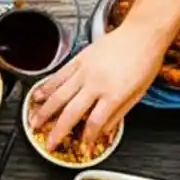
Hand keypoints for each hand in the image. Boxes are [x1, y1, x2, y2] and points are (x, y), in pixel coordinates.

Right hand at [29, 25, 163, 150]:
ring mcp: (84, 71)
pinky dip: (46, 88)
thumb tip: (105, 129)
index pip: (95, 123)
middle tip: (49, 143)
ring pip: (58, 95)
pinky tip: (37, 96)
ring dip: (44, 112)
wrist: (142, 32)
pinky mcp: (79, 59)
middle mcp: (96, 83)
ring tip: (34, 123)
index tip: (84, 147)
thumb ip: (119, 113)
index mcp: (113, 94)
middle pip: (70, 113)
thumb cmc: (145, 60)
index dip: (87, 138)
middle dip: (57, 131)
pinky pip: (58, 76)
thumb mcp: (139, 93)